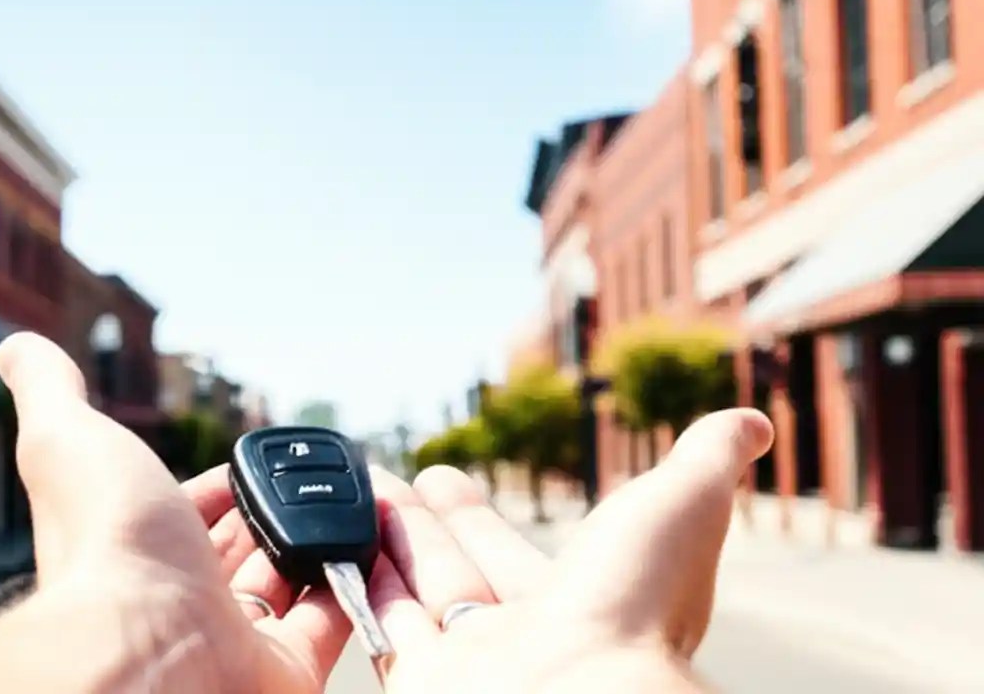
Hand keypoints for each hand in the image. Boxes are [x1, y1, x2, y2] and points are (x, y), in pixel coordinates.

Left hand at [0, 333, 349, 692]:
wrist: (149, 642)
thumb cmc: (107, 542)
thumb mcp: (66, 439)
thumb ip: (50, 392)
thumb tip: (20, 348)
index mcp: (136, 550)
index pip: (191, 513)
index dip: (226, 485)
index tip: (260, 461)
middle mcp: (180, 601)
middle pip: (243, 551)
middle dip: (277, 515)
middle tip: (315, 484)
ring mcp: (233, 641)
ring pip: (290, 585)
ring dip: (322, 545)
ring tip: (351, 506)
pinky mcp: (283, 671)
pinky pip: (331, 623)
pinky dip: (355, 587)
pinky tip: (369, 548)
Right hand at [369, 409, 772, 691]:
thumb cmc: (636, 608)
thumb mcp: (683, 507)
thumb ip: (706, 460)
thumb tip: (753, 422)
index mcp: (578, 602)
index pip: (510, 552)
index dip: (471, 516)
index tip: (441, 477)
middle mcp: (522, 637)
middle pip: (455, 568)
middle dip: (421, 523)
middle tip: (385, 480)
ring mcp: (470, 663)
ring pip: (415, 591)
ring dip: (385, 540)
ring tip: (356, 494)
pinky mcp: (423, 680)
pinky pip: (384, 625)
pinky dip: (361, 584)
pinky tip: (337, 547)